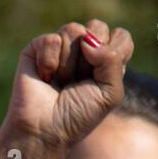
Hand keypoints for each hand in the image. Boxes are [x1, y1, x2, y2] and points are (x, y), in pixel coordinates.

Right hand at [5, 20, 134, 150]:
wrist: (44, 130)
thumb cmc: (78, 117)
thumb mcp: (111, 93)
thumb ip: (113, 59)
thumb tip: (86, 40)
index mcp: (105, 61)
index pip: (121, 36)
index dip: (114, 53)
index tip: (100, 79)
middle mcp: (83, 50)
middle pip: (97, 27)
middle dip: (89, 60)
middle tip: (77, 83)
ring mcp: (60, 47)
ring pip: (74, 31)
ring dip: (68, 65)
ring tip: (59, 83)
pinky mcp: (37, 48)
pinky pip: (52, 39)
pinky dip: (49, 62)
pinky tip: (44, 78)